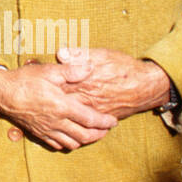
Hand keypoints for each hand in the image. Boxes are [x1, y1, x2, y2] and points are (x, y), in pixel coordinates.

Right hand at [0, 62, 117, 150]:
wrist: (2, 92)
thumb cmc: (25, 80)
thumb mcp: (49, 70)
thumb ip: (71, 71)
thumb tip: (90, 68)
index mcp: (62, 106)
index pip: (90, 119)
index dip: (105, 122)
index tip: (113, 121)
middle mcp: (57, 122)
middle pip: (85, 135)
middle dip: (99, 134)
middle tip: (106, 129)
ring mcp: (47, 129)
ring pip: (72, 143)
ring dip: (85, 140)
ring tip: (91, 133)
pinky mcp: (38, 133)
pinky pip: (57, 145)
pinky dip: (68, 143)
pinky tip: (71, 137)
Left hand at [42, 47, 171, 120]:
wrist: (148, 86)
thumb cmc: (124, 67)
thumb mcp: (101, 55)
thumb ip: (79, 55)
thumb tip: (60, 53)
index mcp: (84, 83)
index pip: (59, 87)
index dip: (45, 87)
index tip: (33, 86)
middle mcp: (88, 100)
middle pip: (63, 105)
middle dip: (49, 106)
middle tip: (34, 106)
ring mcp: (96, 111)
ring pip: (73, 120)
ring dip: (60, 120)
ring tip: (48, 119)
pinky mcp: (104, 118)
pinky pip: (86, 127)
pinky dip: (74, 128)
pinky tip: (67, 128)